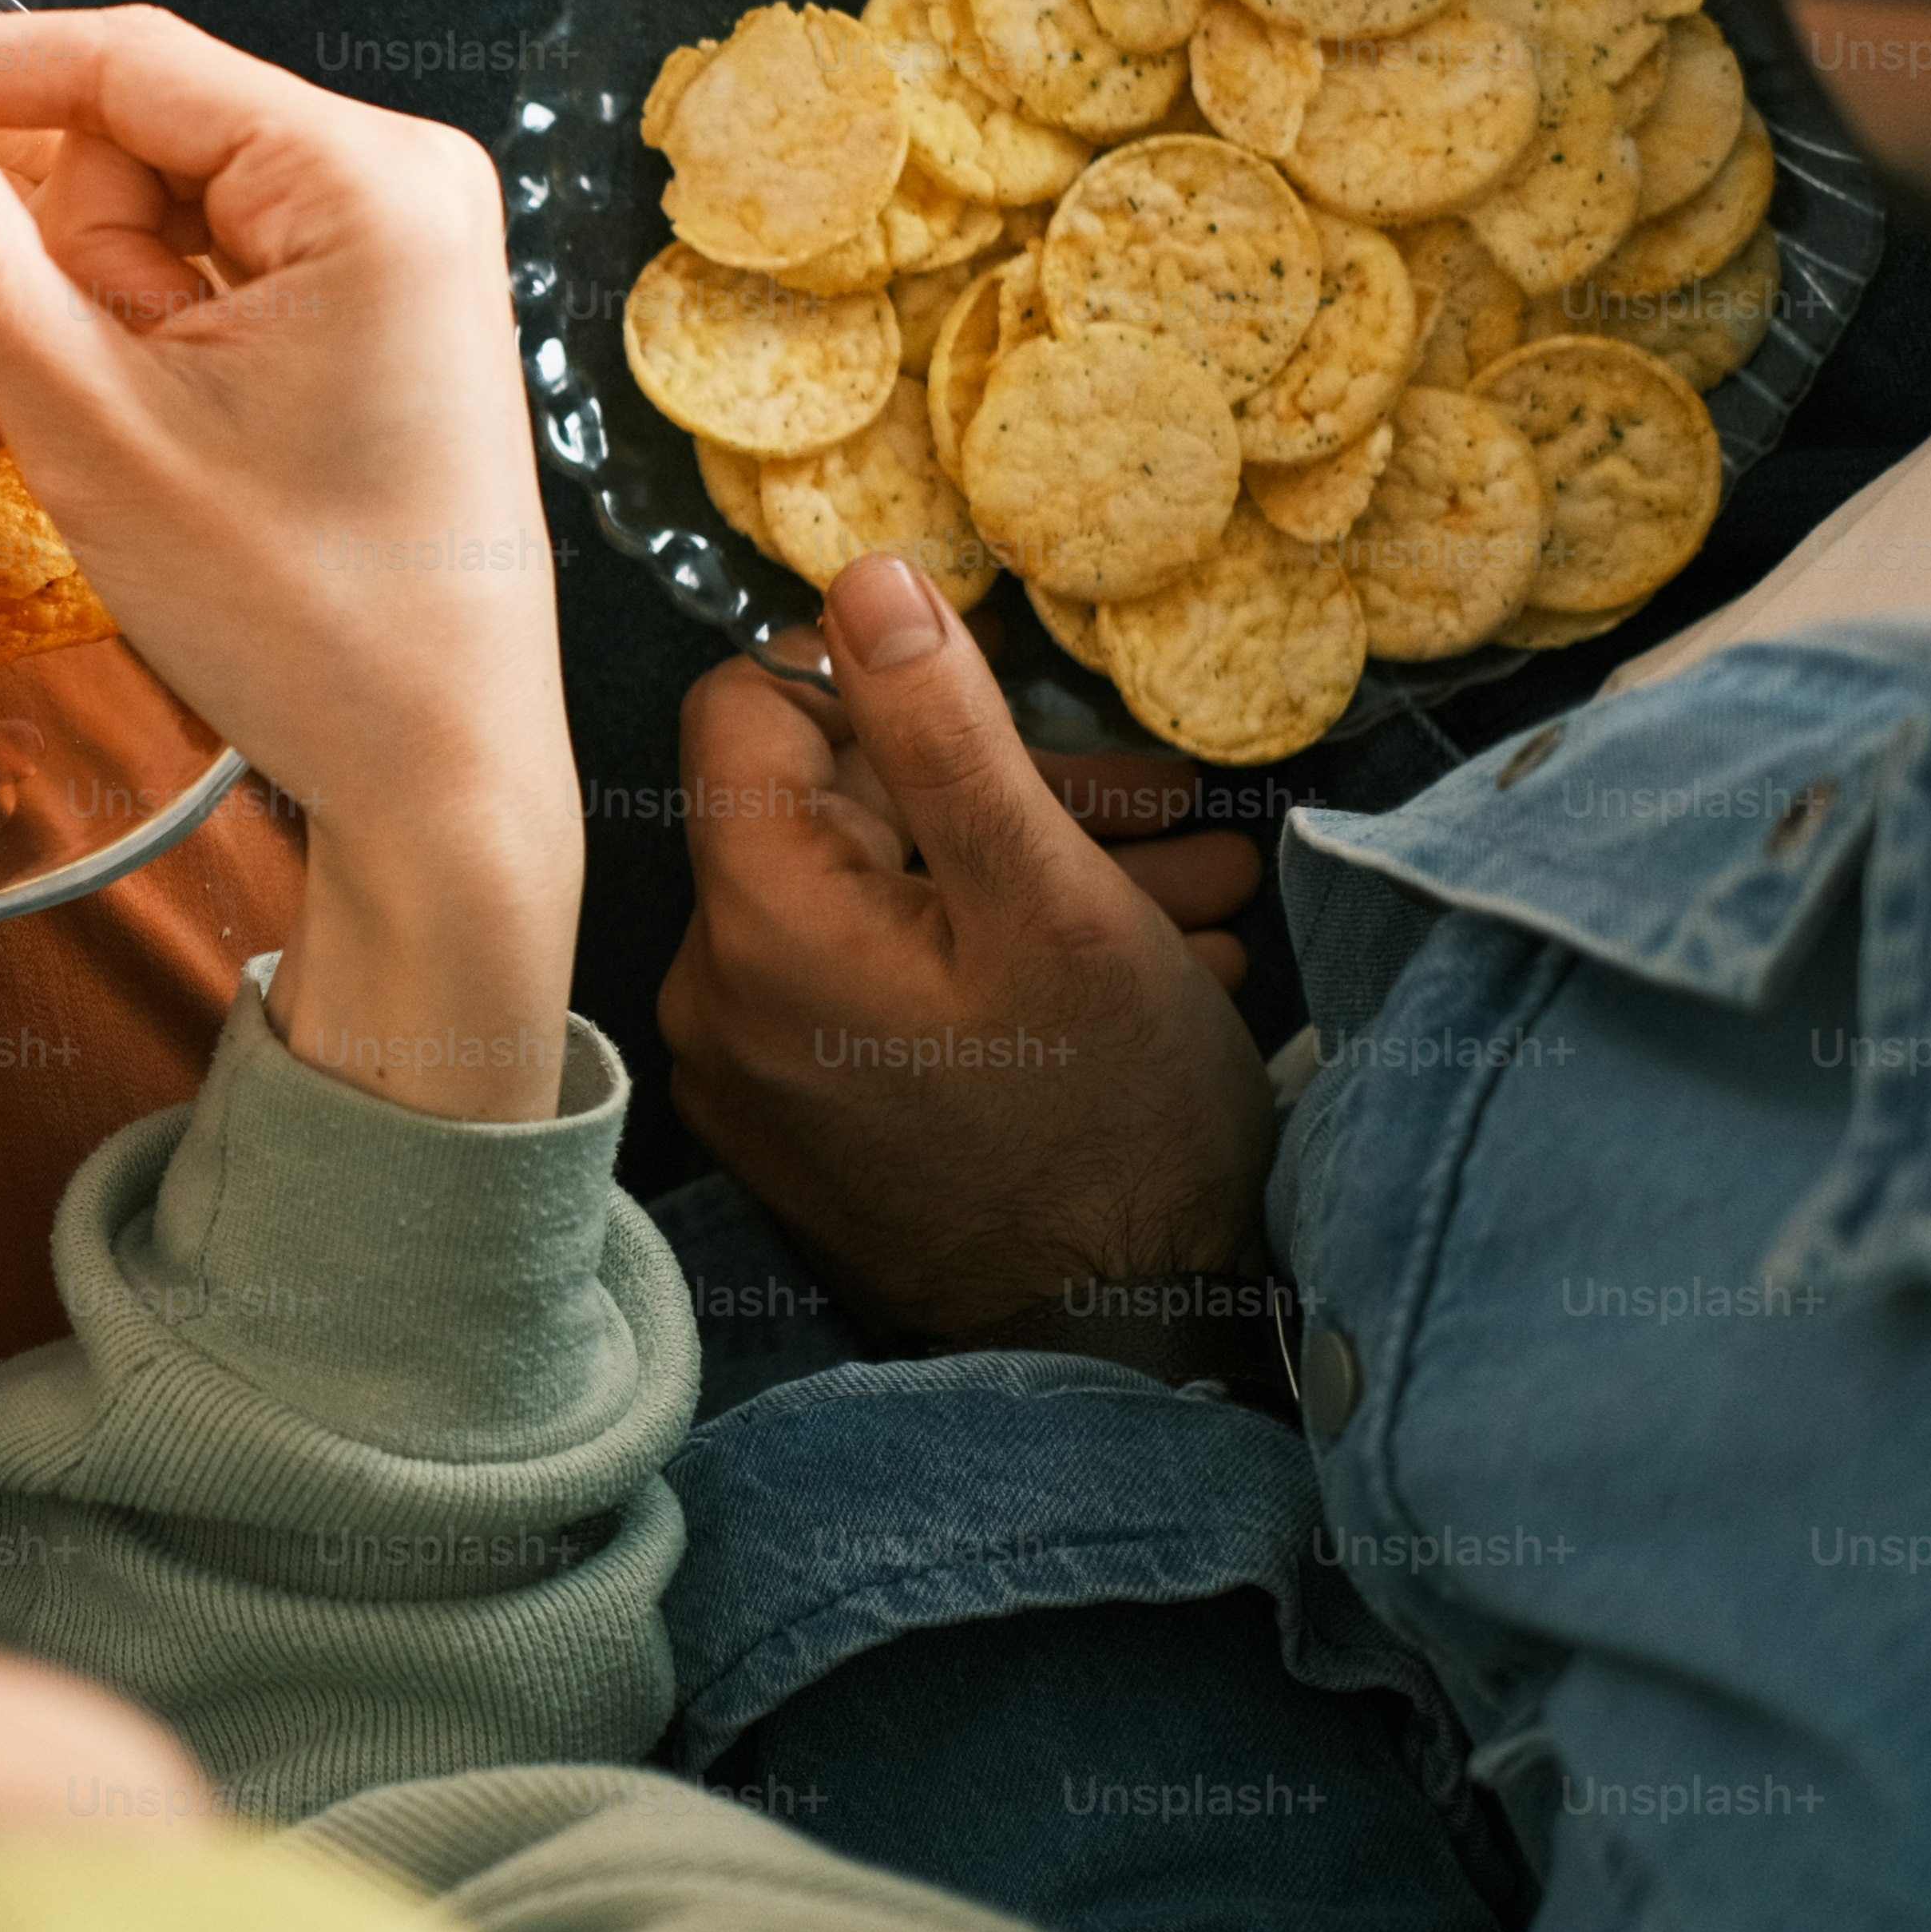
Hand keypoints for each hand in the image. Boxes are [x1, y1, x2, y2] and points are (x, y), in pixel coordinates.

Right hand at [0, 10, 580, 1121]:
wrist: (441, 777)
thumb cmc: (304, 619)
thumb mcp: (95, 432)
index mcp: (368, 182)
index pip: (124, 61)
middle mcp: (400, 185)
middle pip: (135, 142)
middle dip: (32, 252)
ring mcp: (396, 252)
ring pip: (154, 217)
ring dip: (69, 316)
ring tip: (46, 439)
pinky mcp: (373, 316)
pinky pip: (203, 278)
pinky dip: (125, 346)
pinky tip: (92, 432)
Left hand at [655, 555, 1277, 1361]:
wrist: (1129, 1350)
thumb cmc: (1107, 1130)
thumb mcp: (1050, 896)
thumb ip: (949, 730)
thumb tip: (868, 580)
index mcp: (761, 918)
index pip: (747, 709)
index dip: (871, 669)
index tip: (997, 679)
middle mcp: (726, 992)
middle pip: (844, 810)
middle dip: (1015, 787)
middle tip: (1172, 805)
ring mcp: (764, 1066)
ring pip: (894, 900)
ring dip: (1046, 870)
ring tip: (1204, 886)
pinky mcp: (815, 1118)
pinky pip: (891, 988)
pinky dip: (1006, 953)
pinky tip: (1150, 955)